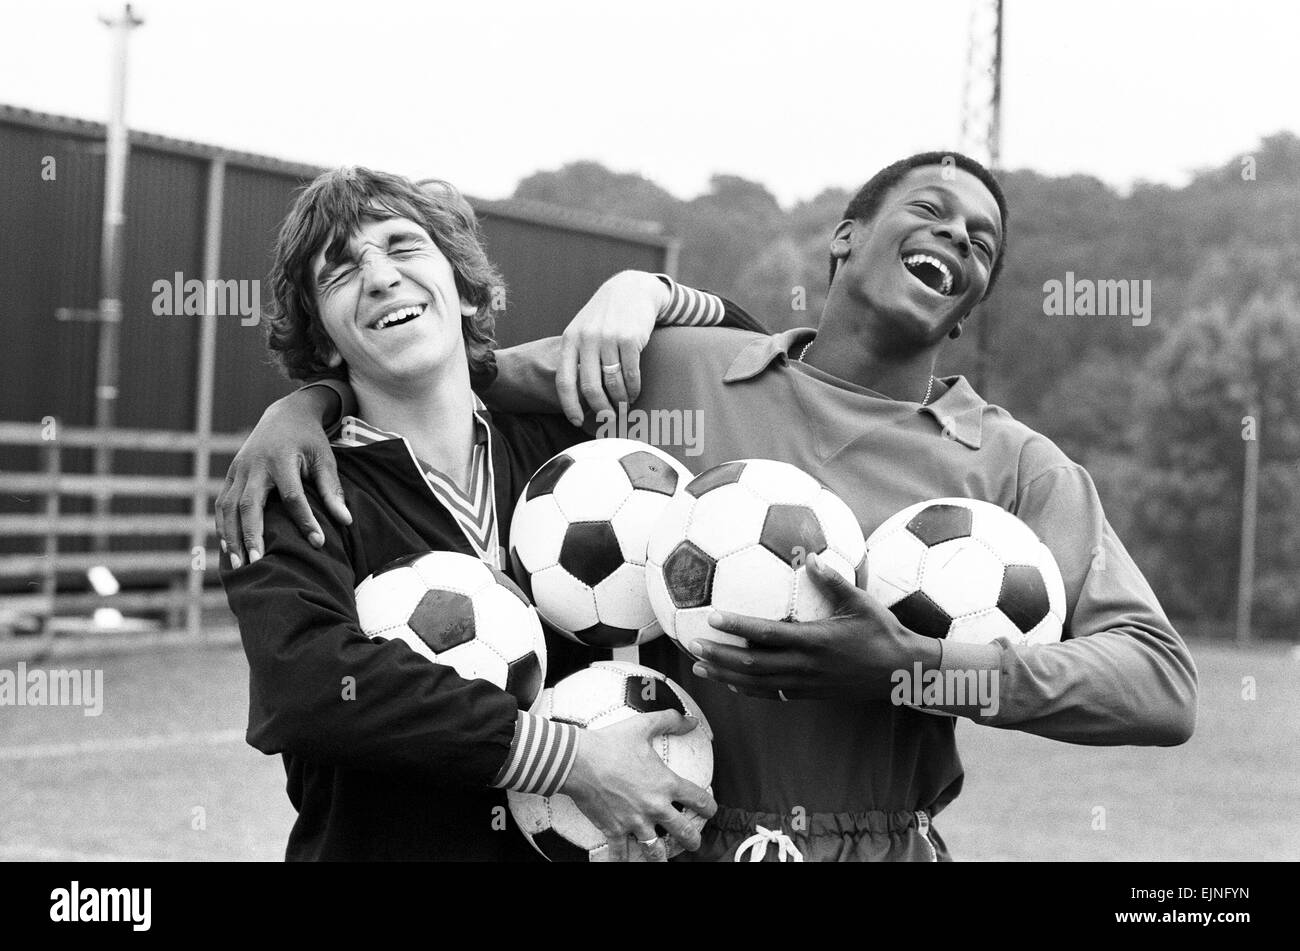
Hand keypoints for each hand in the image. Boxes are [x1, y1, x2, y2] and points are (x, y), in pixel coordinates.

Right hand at [215, 388, 350, 565]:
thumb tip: (346, 521)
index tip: (318, 543)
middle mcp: (256, 465)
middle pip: (250, 504)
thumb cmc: (309, 440)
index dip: (305, 520)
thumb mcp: (325, 459)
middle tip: (256, 562)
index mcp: (282, 459)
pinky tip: (228, 549)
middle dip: (251, 535)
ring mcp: (239, 469)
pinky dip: (222, 527)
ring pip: (228, 506)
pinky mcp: (231, 474)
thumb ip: (331, 490)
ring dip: (231, 536)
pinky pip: (221, 503)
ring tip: (239, 565)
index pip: (293, 495)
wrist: (285, 414)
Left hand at [555, 271, 667, 425]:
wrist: (631, 289)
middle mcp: (587, 339)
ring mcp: (609, 338)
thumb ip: (578, 357)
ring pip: (613, 383)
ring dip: (620, 400)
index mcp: (571, 340)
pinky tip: (634, 393)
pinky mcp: (631, 339)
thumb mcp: (583, 331)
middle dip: (600, 408)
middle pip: (590, 387)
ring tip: (623, 405)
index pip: (565, 380)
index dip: (570, 405)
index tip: (577, 421)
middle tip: (608, 418)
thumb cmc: (605, 316)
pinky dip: (633, 389)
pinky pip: (631, 374)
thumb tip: (578, 397)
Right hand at [561, 710, 715, 861]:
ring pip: (656, 850)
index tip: (710, 809)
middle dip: (692, 839)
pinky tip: (624, 865)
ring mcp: (635, 821)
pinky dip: (621, 861)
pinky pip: (620, 854)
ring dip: (661, 857)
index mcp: (666, 784)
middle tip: (693, 841)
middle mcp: (655, 807)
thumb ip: (670, 720)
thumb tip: (691, 720)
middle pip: (683, 832)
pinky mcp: (614, 829)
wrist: (578, 761)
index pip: (699, 800)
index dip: (709, 807)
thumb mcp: (643, 726)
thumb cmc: (610, 743)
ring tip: (663, 859)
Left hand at [689, 553, 940, 699]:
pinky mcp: (808, 694)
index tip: (712, 617)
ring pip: (756, 683)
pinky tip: (730, 682)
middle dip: (720, 655)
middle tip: (692, 644)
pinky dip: (746, 688)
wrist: (902, 674)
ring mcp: (805, 683)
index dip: (737, 626)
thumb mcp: (861, 602)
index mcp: (814, 641)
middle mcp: (805, 665)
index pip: (766, 633)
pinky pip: (771, 694)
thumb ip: (834, 580)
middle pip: (752, 664)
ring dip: (725, 675)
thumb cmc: (883, 633)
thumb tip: (811, 555)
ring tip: (699, 667)